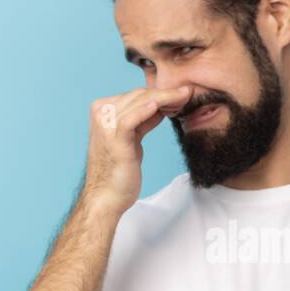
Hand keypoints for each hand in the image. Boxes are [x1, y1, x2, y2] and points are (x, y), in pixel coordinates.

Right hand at [82, 85, 191, 215]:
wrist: (106, 196)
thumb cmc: (119, 170)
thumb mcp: (132, 139)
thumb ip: (142, 121)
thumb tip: (160, 106)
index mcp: (102, 109)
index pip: (136, 94)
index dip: (161, 93)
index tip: (181, 95)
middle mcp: (101, 112)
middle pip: (139, 95)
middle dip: (166, 93)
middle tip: (187, 93)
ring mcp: (106, 124)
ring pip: (140, 102)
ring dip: (165, 98)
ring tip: (184, 98)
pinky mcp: (114, 138)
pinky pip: (132, 118)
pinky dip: (147, 110)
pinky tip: (164, 107)